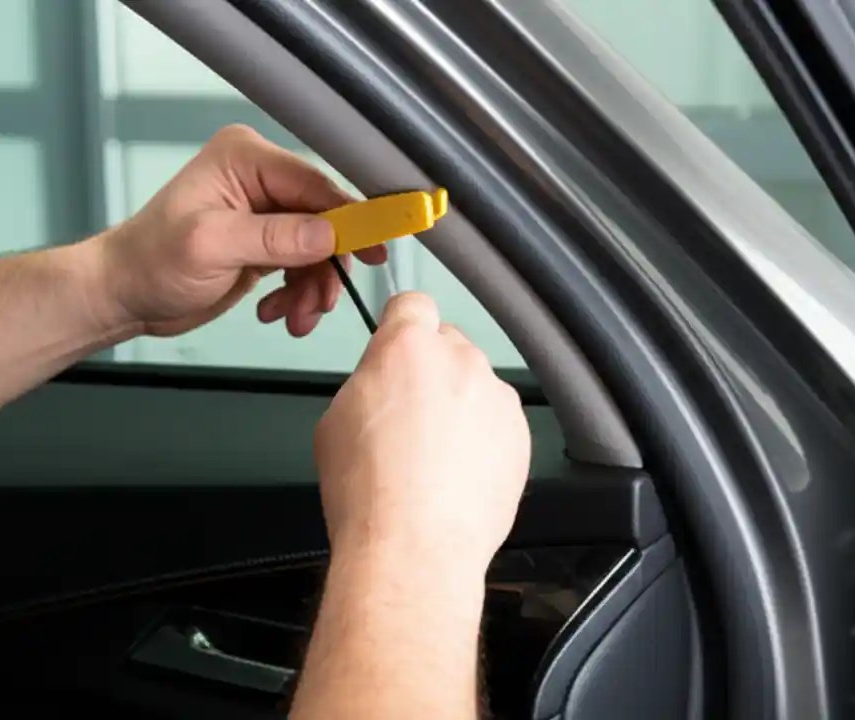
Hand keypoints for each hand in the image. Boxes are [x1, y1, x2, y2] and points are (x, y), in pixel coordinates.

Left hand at [94, 124, 385, 336]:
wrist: (123, 295)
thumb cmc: (149, 263)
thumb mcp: (212, 247)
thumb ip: (274, 238)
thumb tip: (329, 235)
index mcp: (245, 159)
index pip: (315, 184)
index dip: (352, 218)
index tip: (378, 248)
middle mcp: (258, 178)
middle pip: (325, 219)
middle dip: (326, 267)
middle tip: (321, 303)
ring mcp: (263, 212)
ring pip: (319, 249)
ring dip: (312, 288)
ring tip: (294, 317)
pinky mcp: (265, 242)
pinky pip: (304, 266)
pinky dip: (298, 294)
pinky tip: (276, 311)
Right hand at [314, 293, 531, 575]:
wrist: (413, 547)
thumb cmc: (367, 493)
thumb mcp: (335, 421)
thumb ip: (367, 384)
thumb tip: (380, 385)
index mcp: (407, 348)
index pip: (413, 305)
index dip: (403, 327)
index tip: (399, 348)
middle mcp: (459, 362)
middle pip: (447, 347)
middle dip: (430, 373)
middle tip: (408, 418)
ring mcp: (495, 398)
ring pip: (475, 387)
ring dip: (459, 408)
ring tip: (433, 459)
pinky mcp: (519, 435)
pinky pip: (497, 423)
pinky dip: (482, 441)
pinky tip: (457, 476)